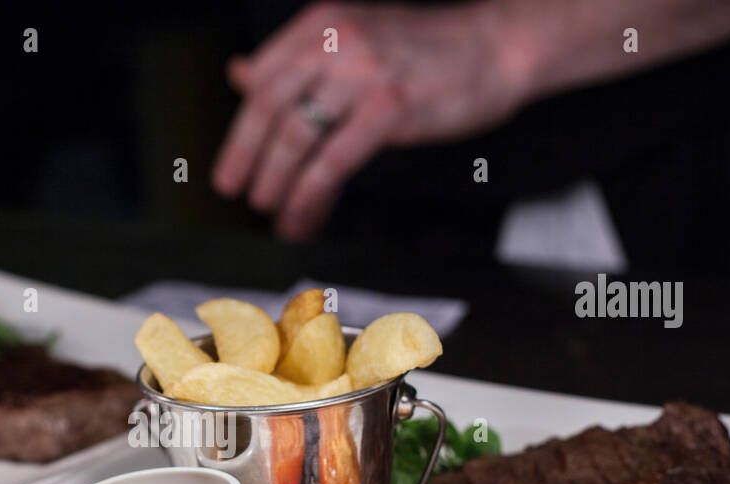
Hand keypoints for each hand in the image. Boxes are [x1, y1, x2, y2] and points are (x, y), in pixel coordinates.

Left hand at [211, 2, 534, 239]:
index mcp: (322, 23)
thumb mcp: (353, 37)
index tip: (230, 166)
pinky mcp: (389, 108)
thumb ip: (297, 59)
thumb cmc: (428, 49)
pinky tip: (306, 215)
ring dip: (278, 183)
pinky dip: (312, 196)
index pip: (263, 78)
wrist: (498, 46)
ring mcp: (364, 74)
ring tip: (272, 211)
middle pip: (271, 107)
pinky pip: (334, 162)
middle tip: (238, 193)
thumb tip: (242, 74)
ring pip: (298, 137)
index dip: (239, 130)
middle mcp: (337, 41)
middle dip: (246, 158)